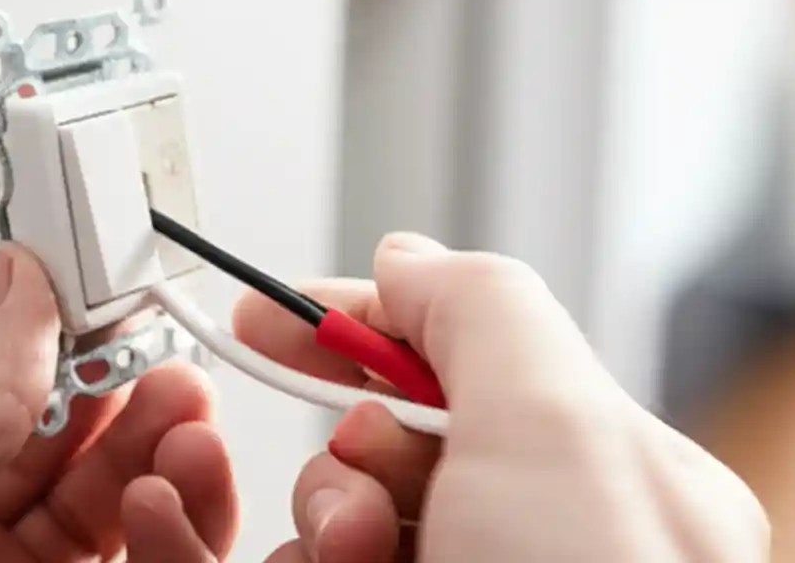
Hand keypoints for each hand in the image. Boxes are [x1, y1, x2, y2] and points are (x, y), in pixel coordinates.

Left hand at [0, 245, 237, 561]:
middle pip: (102, 478)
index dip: (82, 363)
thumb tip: (16, 280)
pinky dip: (189, 537)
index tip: (121, 313)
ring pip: (154, 535)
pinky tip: (173, 491)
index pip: (29, 425)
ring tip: (182, 422)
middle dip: (149, 412)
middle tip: (171, 366)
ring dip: (183, 467)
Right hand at [236, 233, 768, 561]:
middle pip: (379, 448)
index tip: (259, 312)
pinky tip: (209, 539)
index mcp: (586, 479)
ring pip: (325, 524)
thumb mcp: (560, 429)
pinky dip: (223, 553)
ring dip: (310, 525)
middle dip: (343, 455)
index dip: (354, 326)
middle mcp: (513, 549)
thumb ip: (479, 310)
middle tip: (370, 512)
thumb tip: (405, 260)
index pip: (455, 364)